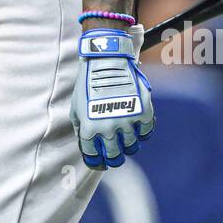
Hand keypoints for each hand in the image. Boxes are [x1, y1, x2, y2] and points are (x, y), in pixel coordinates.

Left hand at [70, 26, 154, 169]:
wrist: (106, 61)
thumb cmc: (87, 82)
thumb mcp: (76, 106)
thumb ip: (80, 127)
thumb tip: (85, 142)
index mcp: (89, 128)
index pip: (93, 156)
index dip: (96, 161)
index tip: (100, 161)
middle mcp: (108, 128)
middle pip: (115, 156)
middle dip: (114, 158)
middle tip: (115, 156)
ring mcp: (126, 120)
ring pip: (131, 146)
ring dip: (128, 146)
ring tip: (126, 141)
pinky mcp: (142, 111)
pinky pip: (146, 132)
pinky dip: (143, 133)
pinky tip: (138, 129)